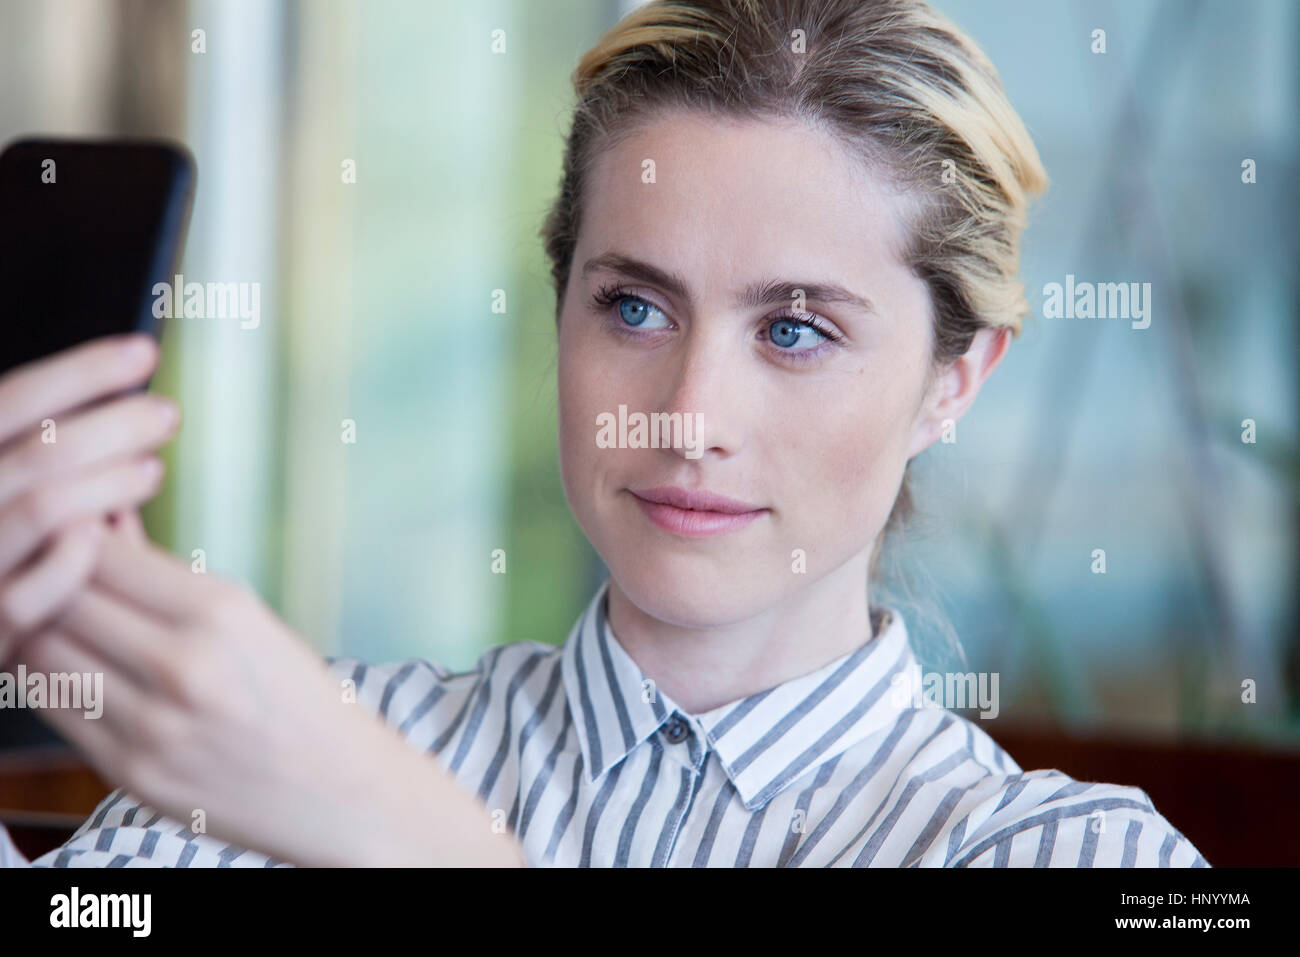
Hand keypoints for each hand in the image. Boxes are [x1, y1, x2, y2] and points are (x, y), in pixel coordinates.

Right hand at [0, 334, 177, 663]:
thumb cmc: (11, 552)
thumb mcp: (18, 482)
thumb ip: (48, 450)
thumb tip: (128, 379)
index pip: (12, 400)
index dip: (80, 373)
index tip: (145, 353)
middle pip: (39, 452)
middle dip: (113, 425)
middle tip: (168, 414)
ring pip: (39, 510)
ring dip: (109, 484)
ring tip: (153, 469)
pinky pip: (28, 592)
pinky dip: (73, 559)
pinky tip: (106, 536)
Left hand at [18, 525, 525, 866]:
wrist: (343, 791)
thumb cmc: (299, 697)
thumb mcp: (251, 619)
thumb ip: (166, 574)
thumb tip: (101, 519)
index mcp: (223, 613)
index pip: (100, 553)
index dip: (73, 540)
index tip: (76, 539)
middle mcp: (184, 665)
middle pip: (61, 598)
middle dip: (49, 581)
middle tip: (53, 577)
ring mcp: (153, 723)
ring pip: (43, 652)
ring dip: (39, 630)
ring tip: (60, 622)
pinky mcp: (130, 771)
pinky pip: (56, 709)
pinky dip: (49, 681)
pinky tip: (71, 668)